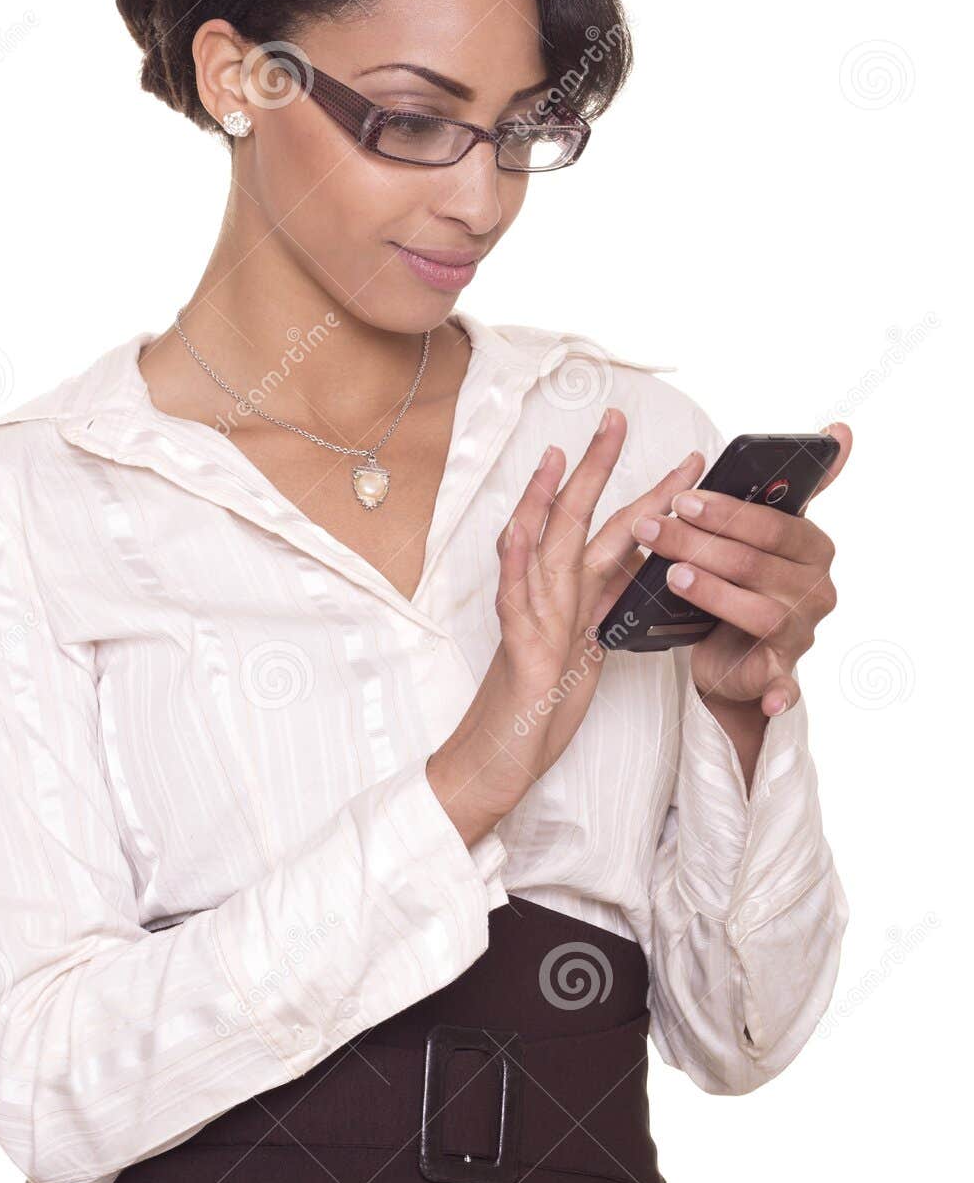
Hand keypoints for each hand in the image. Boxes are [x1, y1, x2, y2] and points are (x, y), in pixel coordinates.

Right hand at [427, 411, 707, 844]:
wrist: (497, 763)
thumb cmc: (539, 714)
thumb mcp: (587, 654)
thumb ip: (604, 609)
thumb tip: (632, 571)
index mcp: (577, 601)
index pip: (613, 536)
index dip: (650, 498)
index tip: (686, 465)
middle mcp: (552, 600)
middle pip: (574, 521)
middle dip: (597, 469)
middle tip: (617, 419)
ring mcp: (533, 620)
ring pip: (540, 547)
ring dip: (550, 497)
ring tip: (560, 452)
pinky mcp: (520, 650)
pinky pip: (514, 598)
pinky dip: (516, 560)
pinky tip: (519, 528)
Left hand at [629, 424, 852, 717]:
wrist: (734, 651)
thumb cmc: (741, 580)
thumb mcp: (757, 533)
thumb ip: (785, 486)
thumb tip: (841, 429)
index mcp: (813, 548)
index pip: (772, 524)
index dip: (727, 512)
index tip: (682, 498)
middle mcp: (816, 589)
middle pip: (756, 563)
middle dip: (699, 543)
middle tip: (651, 528)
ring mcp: (801, 633)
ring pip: (757, 610)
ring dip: (712, 592)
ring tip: (672, 576)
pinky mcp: (781, 672)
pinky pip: (786, 684)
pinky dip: (781, 691)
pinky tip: (770, 695)